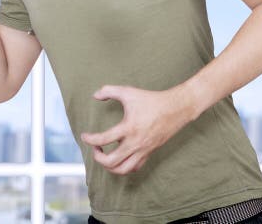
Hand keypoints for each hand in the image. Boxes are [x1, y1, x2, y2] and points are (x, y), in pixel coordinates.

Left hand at [79, 85, 194, 174]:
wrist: (176, 108)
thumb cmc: (151, 99)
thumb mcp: (128, 91)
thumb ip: (108, 90)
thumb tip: (95, 95)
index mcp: (128, 128)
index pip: (103, 139)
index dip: (89, 139)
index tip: (85, 136)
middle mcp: (136, 142)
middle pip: (111, 161)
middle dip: (98, 157)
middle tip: (95, 148)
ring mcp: (143, 150)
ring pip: (123, 169)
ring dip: (109, 166)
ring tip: (104, 155)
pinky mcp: (150, 152)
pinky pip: (135, 167)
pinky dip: (123, 166)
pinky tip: (119, 157)